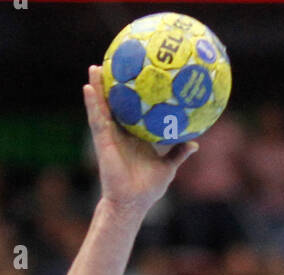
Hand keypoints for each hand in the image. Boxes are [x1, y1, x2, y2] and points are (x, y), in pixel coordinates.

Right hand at [83, 64, 197, 215]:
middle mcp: (120, 134)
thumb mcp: (168, 166)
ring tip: (95, 68)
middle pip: (115, 104)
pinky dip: (92, 104)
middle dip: (112, 85)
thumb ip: (178, 152)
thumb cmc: (148, 188)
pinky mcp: (102, 142)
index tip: (134, 75)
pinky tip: (88, 88)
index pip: (132, 110)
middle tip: (112, 62)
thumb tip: (194, 143)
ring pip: (102, 108)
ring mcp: (109, 136)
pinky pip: (96, 119)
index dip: (131, 94)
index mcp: (134, 136)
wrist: (133, 203)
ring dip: (97, 88)